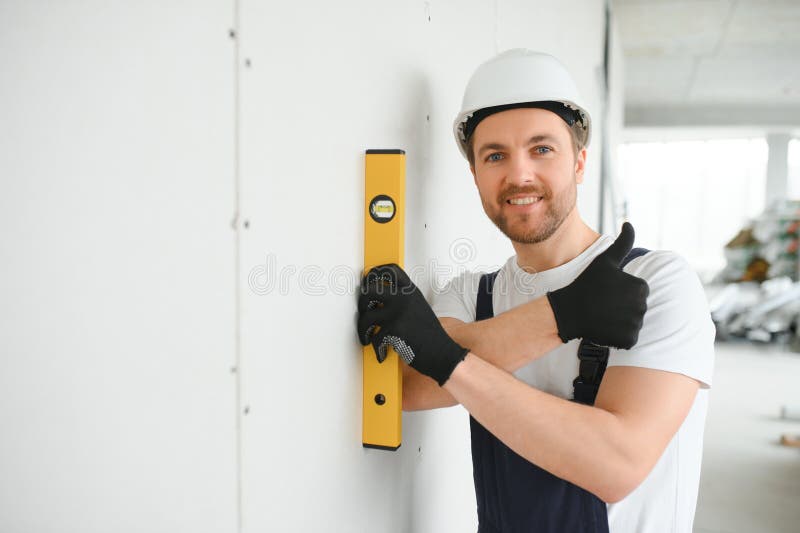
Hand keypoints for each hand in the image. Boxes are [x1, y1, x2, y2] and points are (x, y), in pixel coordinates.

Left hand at [357, 264, 468, 385]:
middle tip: (364, 313)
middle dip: (361, 303)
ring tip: (367, 337)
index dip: (374, 273)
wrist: (442, 353)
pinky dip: (377, 349)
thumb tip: (376, 299)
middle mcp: (404, 298)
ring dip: (363, 330)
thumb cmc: (429, 335)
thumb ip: (402, 299)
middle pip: (369, 290)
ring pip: (366, 317)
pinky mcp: (394, 330)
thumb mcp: (419, 307)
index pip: (390, 270)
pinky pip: (375, 338)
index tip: (366, 281)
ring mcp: (398, 312)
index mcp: (411, 291)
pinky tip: (382, 353)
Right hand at [546, 222, 648, 348]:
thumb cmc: (587, 284)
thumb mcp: (605, 261)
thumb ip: (622, 242)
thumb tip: (629, 222)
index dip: (622, 293)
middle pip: (637, 309)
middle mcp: (642, 305)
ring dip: (620, 323)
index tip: (607, 292)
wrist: (569, 311)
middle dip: (622, 308)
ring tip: (603, 316)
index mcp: (641, 286)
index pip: (638, 292)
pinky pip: (628, 339)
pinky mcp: (628, 340)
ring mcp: (635, 324)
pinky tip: (604, 328)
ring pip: (632, 324)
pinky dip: (618, 337)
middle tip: (603, 305)